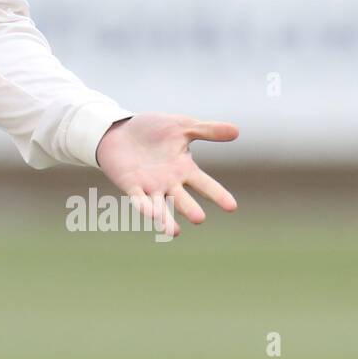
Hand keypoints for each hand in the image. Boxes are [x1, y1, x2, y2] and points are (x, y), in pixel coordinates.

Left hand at [95, 113, 238, 237]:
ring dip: (166, 219)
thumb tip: (237, 131)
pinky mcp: (130, 186)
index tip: (231, 207)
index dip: (218, 195)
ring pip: (160, 207)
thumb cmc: (154, 131)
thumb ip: (207, 130)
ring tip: (175, 232)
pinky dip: (144, 206)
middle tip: (199, 219)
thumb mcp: (182, 126)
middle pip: (182, 200)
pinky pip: (138, 199)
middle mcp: (169, 183)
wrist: (120, 130)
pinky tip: (150, 213)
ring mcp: (150, 186)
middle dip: (190, 209)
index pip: (205, 185)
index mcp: (184, 169)